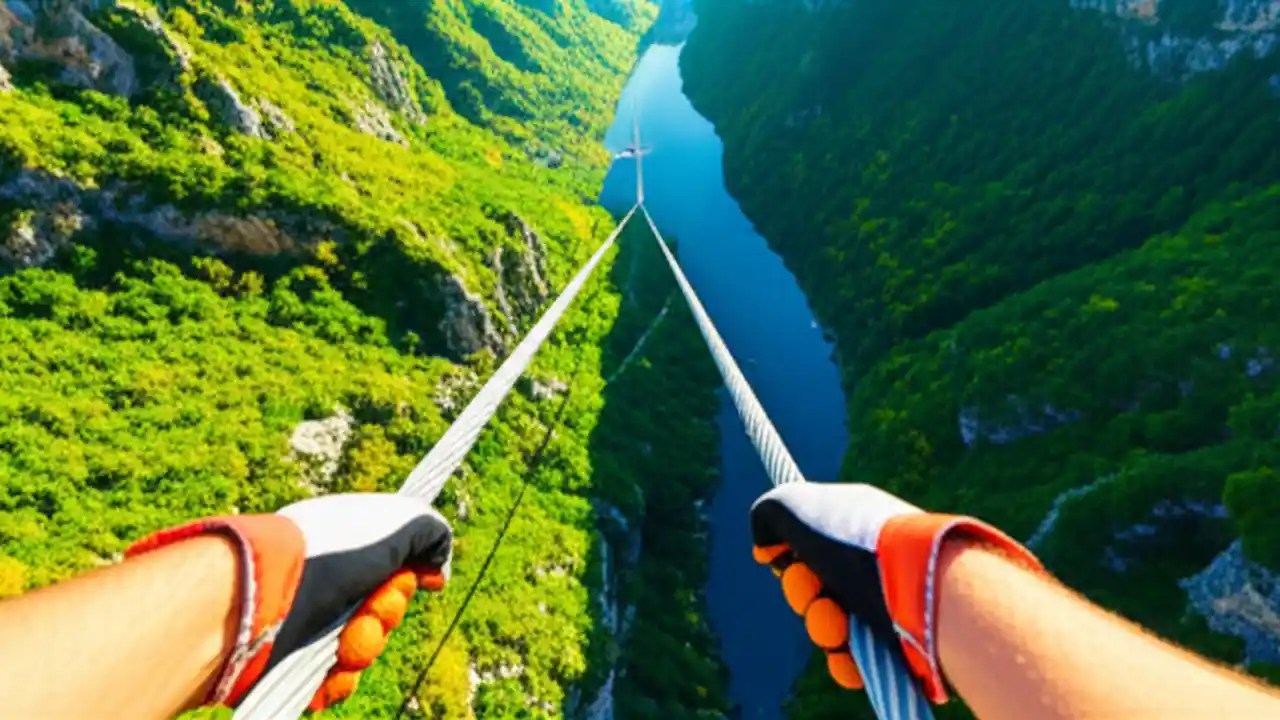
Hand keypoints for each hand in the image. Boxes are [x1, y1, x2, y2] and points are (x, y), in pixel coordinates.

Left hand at [127, 493, 452, 709]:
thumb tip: (438, 571)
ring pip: (364, 653)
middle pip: (383, 616)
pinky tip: (327, 666)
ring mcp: (309, 626)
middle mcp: (329, 587)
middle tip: (366, 608)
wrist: (263, 597)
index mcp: (347, 551)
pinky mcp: (293, 665)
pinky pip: (337, 683)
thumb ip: (433, 535)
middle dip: (383, 616)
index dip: (403, 582)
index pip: (394, 575)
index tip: (399, 579)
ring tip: (341, 640)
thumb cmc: (330, 554)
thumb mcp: (398, 523)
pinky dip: (338, 679)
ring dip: (362, 648)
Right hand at [749, 483, 1038, 701]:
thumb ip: (765, 516)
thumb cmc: (855, 543)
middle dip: (803, 595)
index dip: (788, 557)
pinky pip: (855, 658)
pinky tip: (850, 654)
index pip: (805, 543)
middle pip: (813, 587)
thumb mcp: (792, 507)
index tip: (785, 559)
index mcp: (851, 522)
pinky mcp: (897, 640)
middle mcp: (869, 559)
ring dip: (823, 628)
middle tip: (817, 592)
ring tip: (840, 625)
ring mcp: (885, 598)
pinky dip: (844, 660)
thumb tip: (764, 548)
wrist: (923, 587)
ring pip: (830, 625)